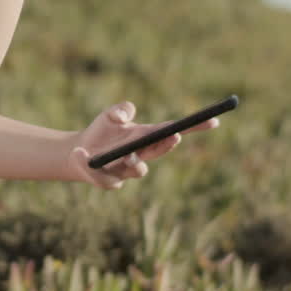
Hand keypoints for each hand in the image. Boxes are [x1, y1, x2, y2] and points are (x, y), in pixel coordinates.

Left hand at [68, 101, 219, 189]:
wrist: (77, 151)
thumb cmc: (101, 132)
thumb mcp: (110, 115)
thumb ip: (121, 109)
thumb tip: (123, 115)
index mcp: (146, 137)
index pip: (173, 131)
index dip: (194, 127)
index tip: (213, 120)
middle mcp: (140, 155)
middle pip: (160, 151)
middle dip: (167, 145)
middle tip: (174, 135)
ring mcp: (126, 170)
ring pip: (138, 170)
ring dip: (133, 161)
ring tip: (128, 155)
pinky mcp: (107, 181)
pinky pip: (103, 178)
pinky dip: (90, 164)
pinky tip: (81, 152)